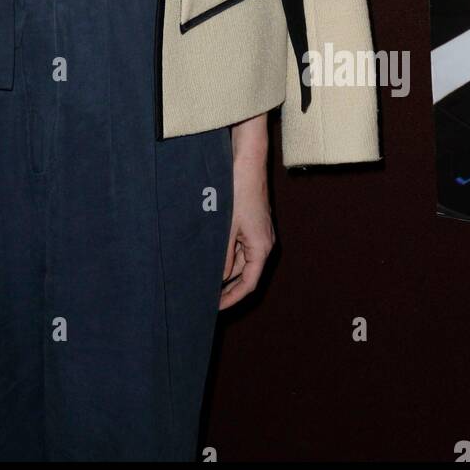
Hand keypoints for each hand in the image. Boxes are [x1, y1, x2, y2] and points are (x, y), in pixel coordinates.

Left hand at [218, 137, 275, 309]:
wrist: (247, 162)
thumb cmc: (239, 190)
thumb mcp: (227, 226)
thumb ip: (223, 254)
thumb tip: (218, 277)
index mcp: (262, 247)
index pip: (249, 283)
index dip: (233, 298)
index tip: (216, 307)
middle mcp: (264, 242)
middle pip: (246, 274)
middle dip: (228, 287)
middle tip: (207, 298)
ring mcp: (259, 233)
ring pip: (242, 260)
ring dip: (226, 271)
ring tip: (205, 281)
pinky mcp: (252, 223)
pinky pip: (240, 246)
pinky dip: (227, 255)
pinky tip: (211, 258)